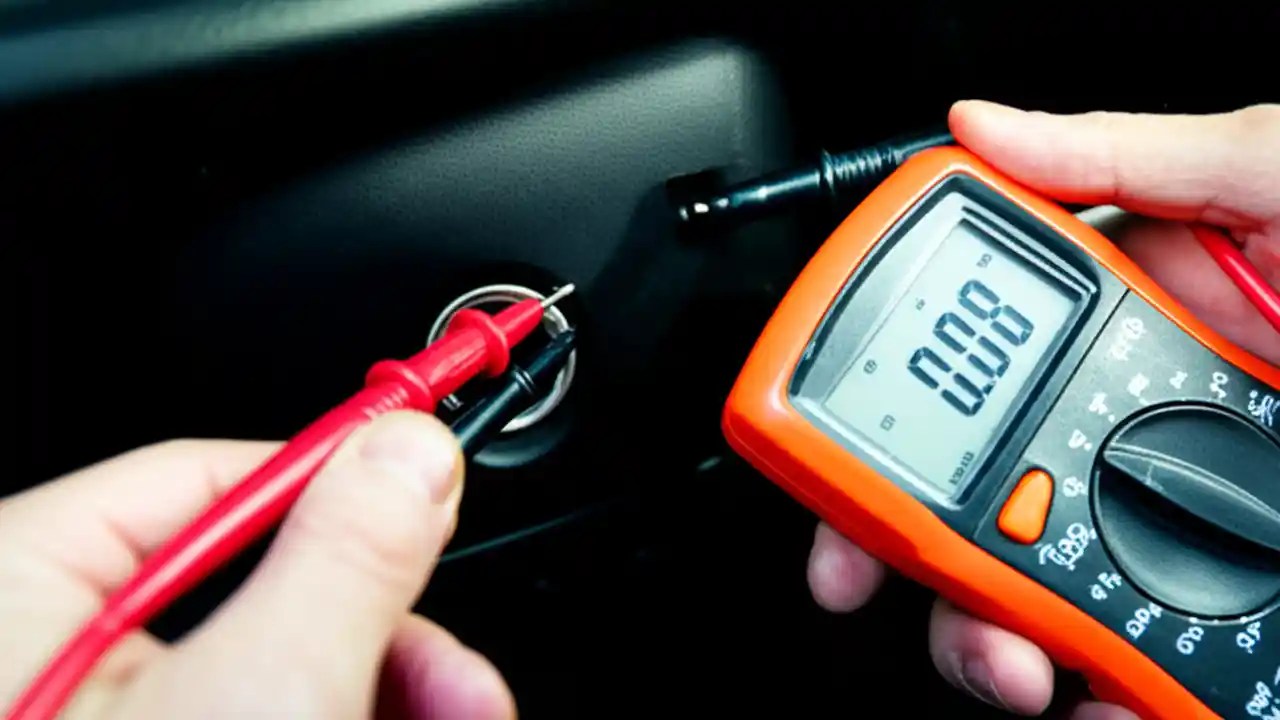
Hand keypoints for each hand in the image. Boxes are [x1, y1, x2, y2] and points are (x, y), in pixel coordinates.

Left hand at [0, 411, 515, 718]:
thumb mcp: (263, 696)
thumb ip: (344, 558)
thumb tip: (410, 452)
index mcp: (15, 587)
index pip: (207, 474)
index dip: (339, 475)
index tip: (430, 475)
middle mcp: (42, 648)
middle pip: (258, 584)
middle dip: (385, 630)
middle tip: (455, 676)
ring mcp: (89, 715)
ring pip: (270, 663)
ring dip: (385, 686)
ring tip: (450, 717)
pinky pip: (253, 712)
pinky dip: (342, 716)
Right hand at [807, 100, 1279, 717]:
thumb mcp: (1274, 179)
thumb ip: (1125, 161)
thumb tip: (979, 128)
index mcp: (1126, 326)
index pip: (964, 380)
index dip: (877, 434)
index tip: (833, 489)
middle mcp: (1137, 428)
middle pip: (977, 505)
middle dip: (922, 566)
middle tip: (905, 593)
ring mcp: (1185, 526)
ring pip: (1044, 600)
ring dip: (1003, 646)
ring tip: (1030, 671)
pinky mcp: (1230, 607)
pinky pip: (1144, 663)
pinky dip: (1109, 699)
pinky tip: (1111, 702)